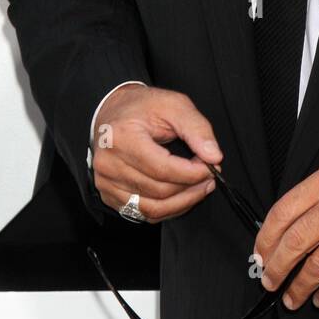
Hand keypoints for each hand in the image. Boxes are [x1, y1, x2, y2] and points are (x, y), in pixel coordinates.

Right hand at [91, 86, 222, 221]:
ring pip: (152, 209)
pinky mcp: (109, 195)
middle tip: (209, 174)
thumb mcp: (175, 105)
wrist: (113, 112)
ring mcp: (105, 182)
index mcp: (121, 138)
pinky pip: (143, 213)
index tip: (212, 166)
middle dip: (192, 186)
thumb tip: (213, 156)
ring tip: (200, 187)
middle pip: (159, 191)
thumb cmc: (142, 107)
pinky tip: (182, 196)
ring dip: (183, 202)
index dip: (193, 173)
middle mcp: (108, 164)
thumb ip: (197, 129)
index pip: (163, 169)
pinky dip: (168, 209)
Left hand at [254, 163, 318, 309]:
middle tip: (269, 281)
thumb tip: (279, 235)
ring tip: (292, 298)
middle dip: (276, 268)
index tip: (260, 255)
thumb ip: (312, 200)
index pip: (282, 212)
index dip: (265, 239)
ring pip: (316, 268)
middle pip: (295, 242)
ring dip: (299, 288)